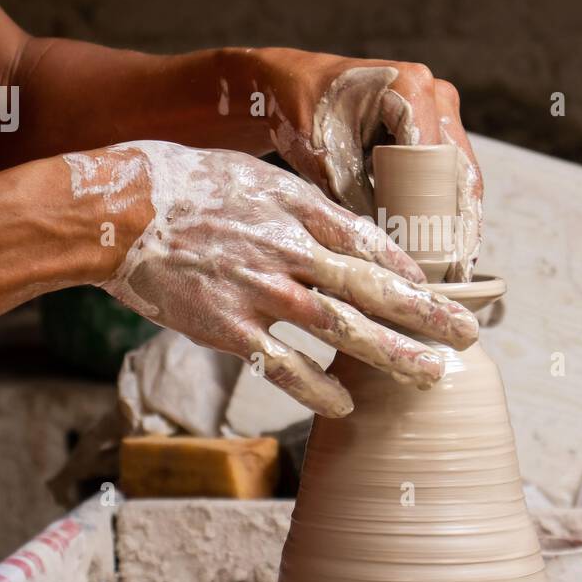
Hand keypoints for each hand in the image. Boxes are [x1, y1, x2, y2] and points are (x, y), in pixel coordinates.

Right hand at [65, 141, 478, 417]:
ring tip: (431, 376)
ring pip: (341, 327)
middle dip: (426, 315)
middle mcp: (288, 248)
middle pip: (371, 286)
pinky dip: (314, 388)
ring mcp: (259, 289)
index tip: (436, 291)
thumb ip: (296, 200)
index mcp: (296, 207)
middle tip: (468, 337)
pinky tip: (344, 408)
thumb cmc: (180, 184)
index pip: (369, 241)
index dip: (407, 271)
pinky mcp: (225, 326)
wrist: (114, 209)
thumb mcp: (250, 173)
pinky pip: (280, 364)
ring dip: (392, 354)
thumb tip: (335, 221)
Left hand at [251, 48, 483, 282]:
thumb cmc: (300, 112)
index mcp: (411, 88)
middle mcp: (434, 94)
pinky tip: (449, 247)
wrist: (287, 86)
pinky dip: (447, 206)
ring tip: (458, 270)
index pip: (437, 163)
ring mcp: (437, 107)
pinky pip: (448, 171)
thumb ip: (357, 201)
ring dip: (459, 221)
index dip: (441, 214)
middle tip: (457, 275)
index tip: (445, 259)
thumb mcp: (326, 159)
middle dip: (461, 226)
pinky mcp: (432, 124)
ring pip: (460, 175)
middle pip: (460, 171)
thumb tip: (390, 252)